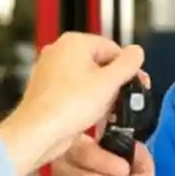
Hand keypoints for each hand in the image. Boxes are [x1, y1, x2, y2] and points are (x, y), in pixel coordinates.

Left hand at [0, 32, 144, 175]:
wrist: (38, 133)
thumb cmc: (64, 107)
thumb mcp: (109, 83)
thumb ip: (128, 64)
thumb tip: (137, 52)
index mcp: (74, 42)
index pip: (113, 48)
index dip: (126, 69)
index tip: (134, 83)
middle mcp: (60, 52)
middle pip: (100, 64)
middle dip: (112, 84)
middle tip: (120, 99)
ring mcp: (52, 71)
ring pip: (88, 80)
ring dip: (101, 96)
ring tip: (103, 111)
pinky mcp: (49, 90)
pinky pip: (75, 92)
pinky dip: (86, 102)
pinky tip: (90, 116)